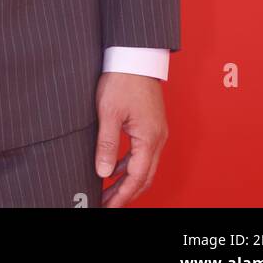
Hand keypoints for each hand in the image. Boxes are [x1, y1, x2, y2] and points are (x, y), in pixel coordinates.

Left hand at [94, 72, 168, 207]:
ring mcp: (156, 131)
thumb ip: (107, 144)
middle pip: (144, 177)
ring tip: (108, 190)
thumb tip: (104, 171)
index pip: (136, 178)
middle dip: (125, 193)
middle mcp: (158, 138)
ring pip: (144, 166)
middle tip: (106, 203)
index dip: (121, 196)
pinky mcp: (151, 124)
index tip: (108, 206)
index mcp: (149, 138)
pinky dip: (130, 165)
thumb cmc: (123, 79)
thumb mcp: (109, 112)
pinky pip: (143, 153)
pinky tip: (115, 168)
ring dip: (127, 181)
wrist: (135, 55)